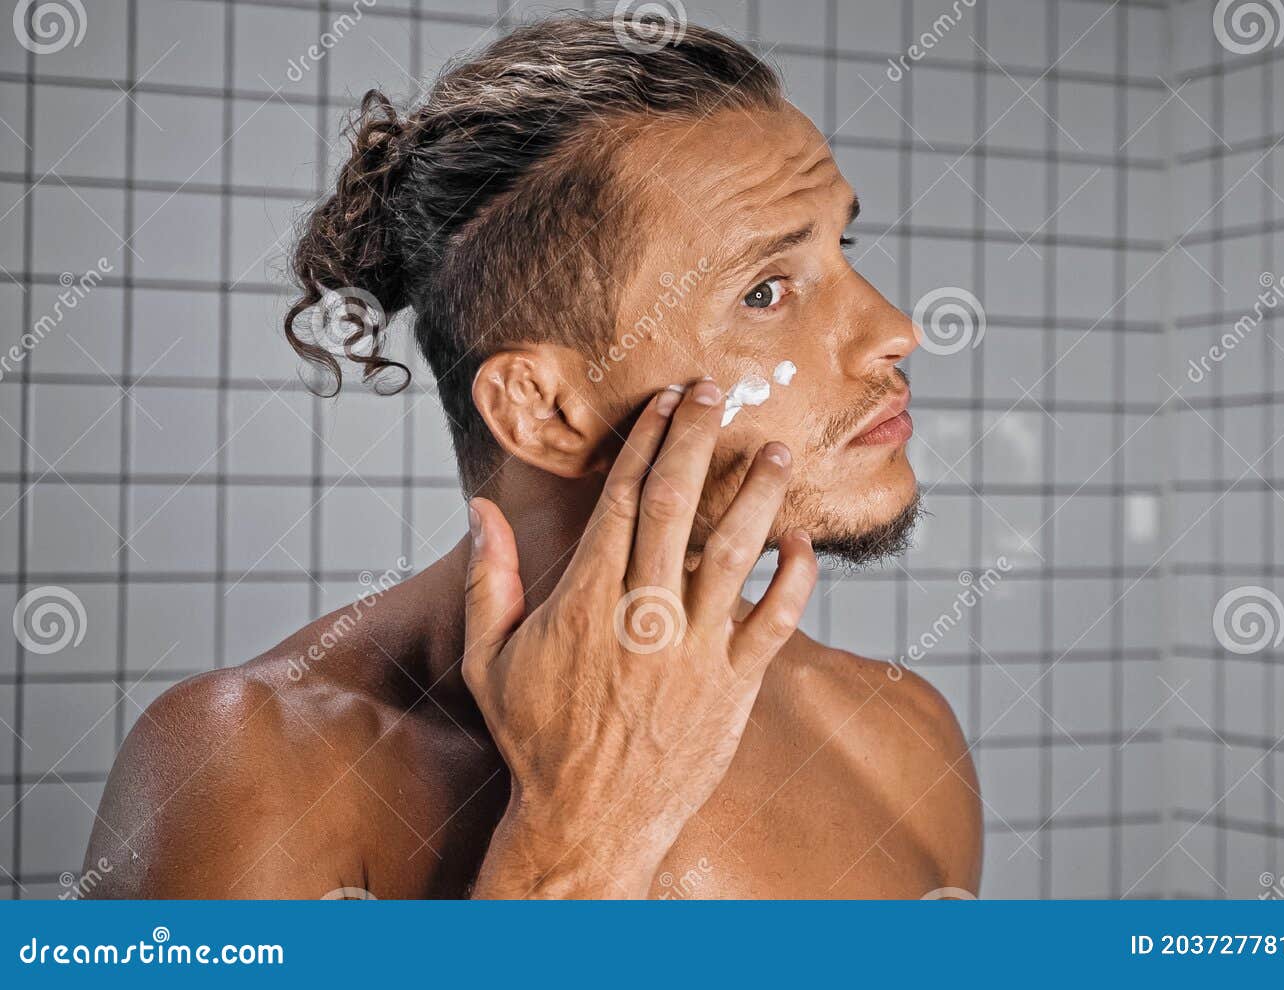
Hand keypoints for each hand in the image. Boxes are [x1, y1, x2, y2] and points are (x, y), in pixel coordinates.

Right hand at [463, 377, 817, 897]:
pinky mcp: (734, 687)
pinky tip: (802, 543)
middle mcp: (643, 616)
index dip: (646, 441)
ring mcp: (694, 652)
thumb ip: (488, 579)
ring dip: (758, 496)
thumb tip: (481, 508)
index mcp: (586, 601)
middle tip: (716, 392)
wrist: (588, 822)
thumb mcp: (490, 660)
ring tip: (777, 451)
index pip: (621, 499)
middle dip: (696, 440)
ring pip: (734, 554)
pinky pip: (775, 623)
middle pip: (676, 506)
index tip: (664, 400)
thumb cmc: (536, 739)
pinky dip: (793, 579)